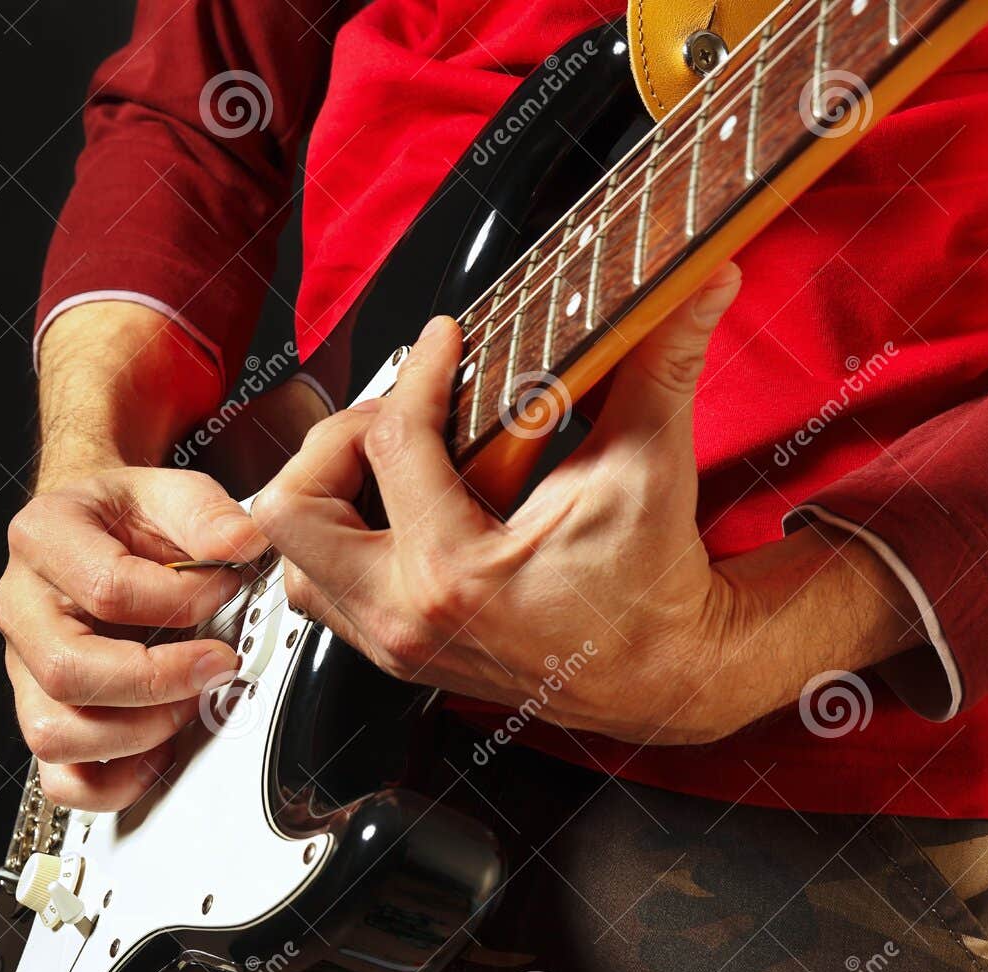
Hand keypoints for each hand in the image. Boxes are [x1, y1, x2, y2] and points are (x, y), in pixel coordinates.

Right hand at [0, 301, 267, 809]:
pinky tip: (162, 751)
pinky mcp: (42, 715)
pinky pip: (59, 779)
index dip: (179, 600)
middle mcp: (21, 608)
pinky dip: (116, 781)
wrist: (101, 537)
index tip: (224, 591)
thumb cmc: (130, 521)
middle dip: (159, 680)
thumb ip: (209, 514)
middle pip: (68, 670)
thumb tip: (242, 544)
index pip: (106, 588)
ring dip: (139, 732)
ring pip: (55, 733)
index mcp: (43, 538)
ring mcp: (24, 669)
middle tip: (219, 665)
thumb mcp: (171, 493)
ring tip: (191, 703)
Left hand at [253, 265, 919, 746]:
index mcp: (456, 571)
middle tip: (391, 418)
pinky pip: (324, 593)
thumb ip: (660, 363)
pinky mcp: (398, 654)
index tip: (444, 340)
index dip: (419, 370)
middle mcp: (408, 615)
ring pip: (293, 561)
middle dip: (331, 445)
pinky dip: (339, 544)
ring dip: (323, 501)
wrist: (668, 673)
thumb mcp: (647, 465)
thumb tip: (695, 282)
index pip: (391, 441)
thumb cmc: (653, 584)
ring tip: (381, 464)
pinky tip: (391, 511)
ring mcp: (395, 644)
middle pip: (292, 510)